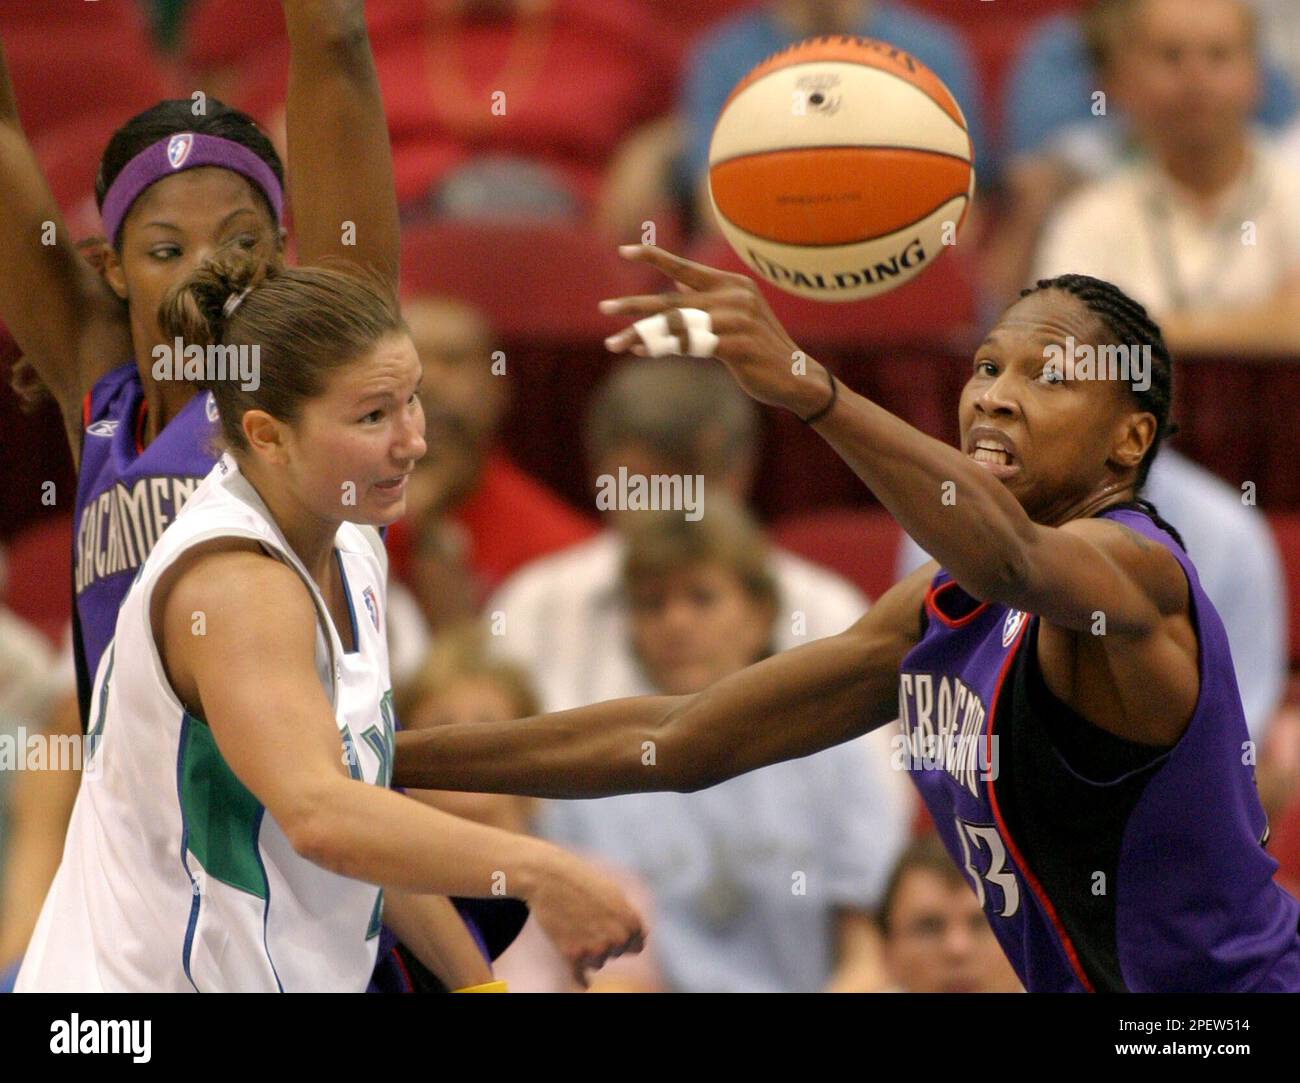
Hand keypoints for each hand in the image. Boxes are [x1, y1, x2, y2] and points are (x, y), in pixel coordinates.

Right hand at [523, 844, 645, 988]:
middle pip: (616, 953)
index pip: (636, 945)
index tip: (610, 927)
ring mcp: (595, 949)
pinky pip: (580, 977)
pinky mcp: (572, 955)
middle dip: (605, 942)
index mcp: (631, 922)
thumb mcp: (614, 892)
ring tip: (575, 927)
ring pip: (597, 962)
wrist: (549, 877)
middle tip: (588, 921)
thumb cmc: (581, 880)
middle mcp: (617, 938)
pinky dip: (581, 978)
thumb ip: (629, 917)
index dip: (623, 937)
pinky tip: (584, 982)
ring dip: (589, 951)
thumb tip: (640, 936)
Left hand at [599, 244, 830, 417]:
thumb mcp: (735, 315)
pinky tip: (642, 351)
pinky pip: (690, 347)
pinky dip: (662, 349)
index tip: (624, 252)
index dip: (654, 257)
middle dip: (634, 306)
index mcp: (731, 284)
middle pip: (672, 300)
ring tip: (612, 343)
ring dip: (640, 336)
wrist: (796, 377)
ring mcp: (737, 321)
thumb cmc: (758, 347)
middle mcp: (733, 297)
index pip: (685, 267)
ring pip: (676, 327)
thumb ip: (705, 299)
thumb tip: (675, 284)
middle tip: (604, 307)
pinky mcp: (738, 346)